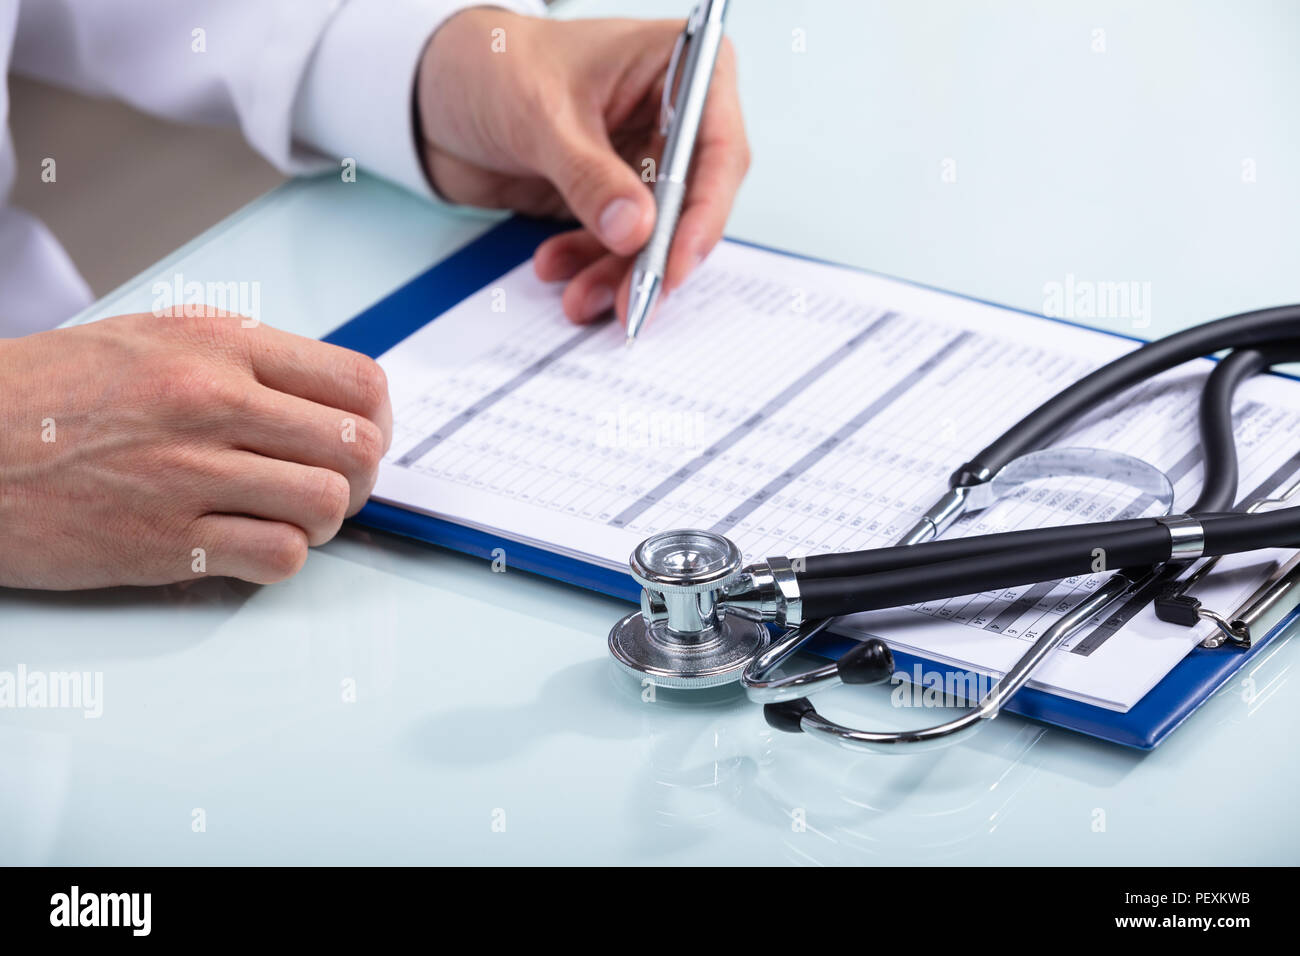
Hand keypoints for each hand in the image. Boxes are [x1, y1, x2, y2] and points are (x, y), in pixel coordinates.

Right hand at [0, 312, 390, 588]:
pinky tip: (246, 544)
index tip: (361, 439)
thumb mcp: (154, 340)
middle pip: (358, 449)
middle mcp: (212, 400)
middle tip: (327, 486)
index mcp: (218, 344)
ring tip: (283, 515)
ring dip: (321, 521)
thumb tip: (331, 403)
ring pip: (327, 505)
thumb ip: (246, 363)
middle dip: (358, 479)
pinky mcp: (164, 540)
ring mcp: (188, 472)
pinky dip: (280, 558)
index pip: (358, 382)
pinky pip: (279, 557)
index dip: (377, 421)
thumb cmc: (49, 393)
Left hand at [417, 9, 749, 327]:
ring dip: (618, 272)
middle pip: (693, 200)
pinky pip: (619, 245)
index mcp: (675, 64)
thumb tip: (636, 229)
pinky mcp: (614, 194)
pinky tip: (558, 269)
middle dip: (657, 255)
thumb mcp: (541, 118)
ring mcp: (643, 156)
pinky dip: (592, 266)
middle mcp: (671, 112)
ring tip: (579, 297)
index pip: (718, 147)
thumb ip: (591, 176)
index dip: (704, 210)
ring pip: (655, 232)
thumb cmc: (492, 66)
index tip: (675, 260)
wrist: (435, 91)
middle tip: (633, 302)